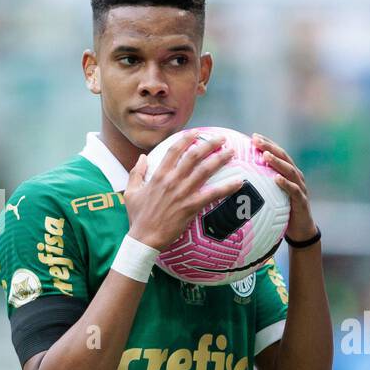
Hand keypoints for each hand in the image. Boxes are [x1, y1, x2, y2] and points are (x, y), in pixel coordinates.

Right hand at [122, 130, 240, 249]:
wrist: (144, 238)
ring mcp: (183, 193)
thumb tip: (143, 157)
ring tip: (231, 152)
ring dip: (220, 159)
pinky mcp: (191, 206)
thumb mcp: (131, 192)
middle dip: (209, 144)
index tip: (196, 132)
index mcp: (158, 175)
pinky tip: (239, 182)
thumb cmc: (138, 217)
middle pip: (194, 156)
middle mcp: (172, 180)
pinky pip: (213, 194)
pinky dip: (227, 187)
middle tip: (221, 138)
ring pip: (205, 171)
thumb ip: (136, 172)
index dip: (186, 139)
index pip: (174, 150)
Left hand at [252, 133, 315, 239]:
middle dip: (270, 147)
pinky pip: (294, 190)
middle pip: (283, 157)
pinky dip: (285, 184)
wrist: (300, 230)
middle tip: (256, 140)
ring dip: (277, 162)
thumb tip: (237, 180)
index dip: (268, 143)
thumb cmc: (283, 211)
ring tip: (265, 155)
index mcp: (288, 173)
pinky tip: (276, 179)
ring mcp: (300, 188)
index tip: (253, 136)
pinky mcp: (302, 201)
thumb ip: (261, 185)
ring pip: (290, 170)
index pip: (278, 153)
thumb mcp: (271, 195)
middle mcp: (295, 177)